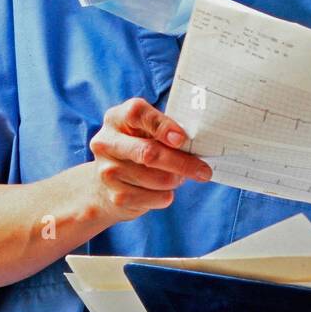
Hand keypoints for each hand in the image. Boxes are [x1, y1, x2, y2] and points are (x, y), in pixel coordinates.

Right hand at [88, 97, 210, 223]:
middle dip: (182, 163)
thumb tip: (196, 143)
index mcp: (117, 118)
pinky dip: (167, 195)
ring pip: (157, 179)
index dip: (162, 126)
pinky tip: (162, 190)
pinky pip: (155, 197)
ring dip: (176, 180)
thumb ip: (166, 131)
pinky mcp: (116, 196)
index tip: (182, 139)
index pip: (138, 114)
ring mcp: (108, 171)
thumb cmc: (138, 149)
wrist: (107, 184)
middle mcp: (106, 142)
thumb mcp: (146, 132)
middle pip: (149, 152)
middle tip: (204, 171)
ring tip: (177, 177)